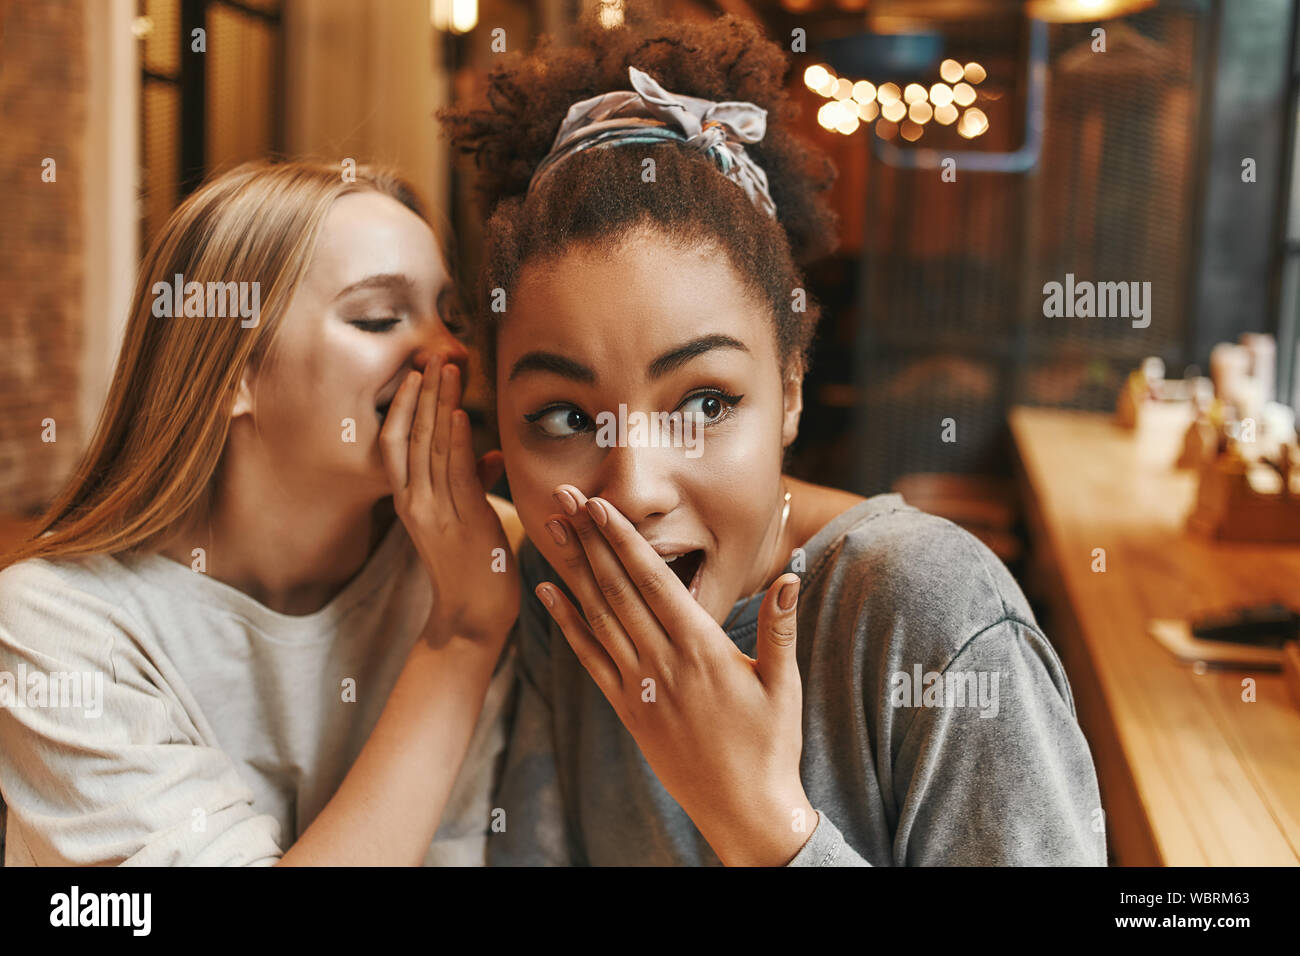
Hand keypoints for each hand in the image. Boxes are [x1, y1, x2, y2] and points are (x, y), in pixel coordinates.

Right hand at [379, 361, 517, 646]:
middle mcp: (415, 504)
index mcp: (411, 501)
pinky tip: (460, 418)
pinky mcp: (458, 525)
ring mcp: (434, 515)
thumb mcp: (471, 520)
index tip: (417, 372)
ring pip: (429, 450)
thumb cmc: (475, 568)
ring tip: (446, 371)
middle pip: (411, 437)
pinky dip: (455, 445)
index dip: (405, 405)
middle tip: (433, 356)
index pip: (397, 441)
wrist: (473, 617)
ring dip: (439, 408)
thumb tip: (487, 455)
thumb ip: (474, 484)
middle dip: (422, 395)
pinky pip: (453, 478)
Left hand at [535, 484, 814, 865]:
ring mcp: (639, 686)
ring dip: (572, 569)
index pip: (654, 581)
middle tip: (563, 495)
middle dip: (589, 538)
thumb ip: (781, 628)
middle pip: (617, 588)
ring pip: (598, 616)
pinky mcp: (628, 709)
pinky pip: (589, 659)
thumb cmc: (772, 744)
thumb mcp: (784, 684)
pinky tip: (548, 594)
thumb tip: (792, 575)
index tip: (600, 504)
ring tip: (552, 529)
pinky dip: (566, 623)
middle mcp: (662, 662)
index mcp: (701, 648)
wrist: (744, 810)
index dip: (624, 540)